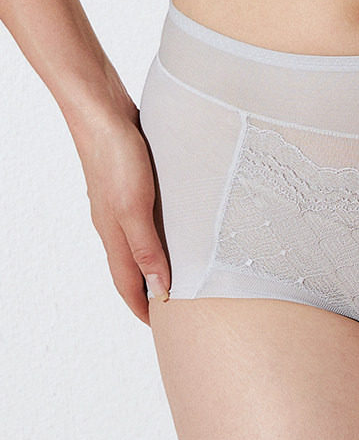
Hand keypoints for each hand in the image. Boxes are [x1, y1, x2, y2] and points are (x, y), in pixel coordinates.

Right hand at [69, 104, 170, 324]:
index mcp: (114, 235)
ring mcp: (122, 205)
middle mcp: (115, 225)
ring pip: (138, 244)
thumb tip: (159, 289)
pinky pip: (145, 222)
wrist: (102, 112)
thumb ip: (147, 249)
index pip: (127, 283)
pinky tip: (172, 230)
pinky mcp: (131, 186)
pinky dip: (158, 237)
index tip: (159, 327)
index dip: (142, 307)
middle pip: (131, 268)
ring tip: (175, 275)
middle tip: (171, 307)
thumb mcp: (135, 208)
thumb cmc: (117, 158)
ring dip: (153, 264)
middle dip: (148, 291)